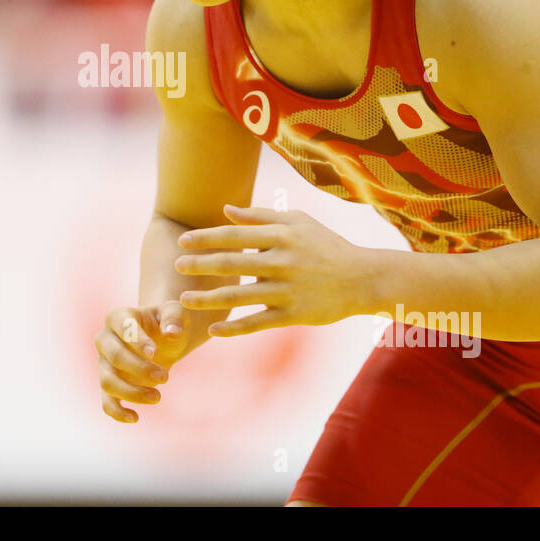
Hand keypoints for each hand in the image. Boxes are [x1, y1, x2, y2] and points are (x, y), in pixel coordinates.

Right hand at [94, 301, 189, 422]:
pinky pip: (106, 402)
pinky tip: (135, 417)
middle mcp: (105, 339)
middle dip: (139, 369)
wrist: (163, 340)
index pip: (123, 328)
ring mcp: (104, 363)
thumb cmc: (167, 323)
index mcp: (118, 317)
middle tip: (166, 377)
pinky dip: (117, 412)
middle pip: (114, 356)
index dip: (137, 341)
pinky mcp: (109, 384)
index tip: (154, 353)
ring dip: (132, 392)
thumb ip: (175, 319)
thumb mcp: (176, 313)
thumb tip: (172, 333)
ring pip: (107, 381)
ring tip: (158, 397)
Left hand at [174, 204, 376, 336]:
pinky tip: (213, 330)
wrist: (362, 279)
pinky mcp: (294, 315)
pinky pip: (257, 323)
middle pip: (232, 264)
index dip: (206, 238)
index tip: (182, 241)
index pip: (235, 235)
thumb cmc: (326, 245)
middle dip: (200, 265)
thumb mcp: (298, 222)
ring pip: (239, 296)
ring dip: (208, 299)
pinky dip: (234, 328)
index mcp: (282, 236)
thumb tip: (225, 210)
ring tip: (184, 300)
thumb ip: (260, 217)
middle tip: (177, 266)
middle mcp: (283, 262)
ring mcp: (288, 290)